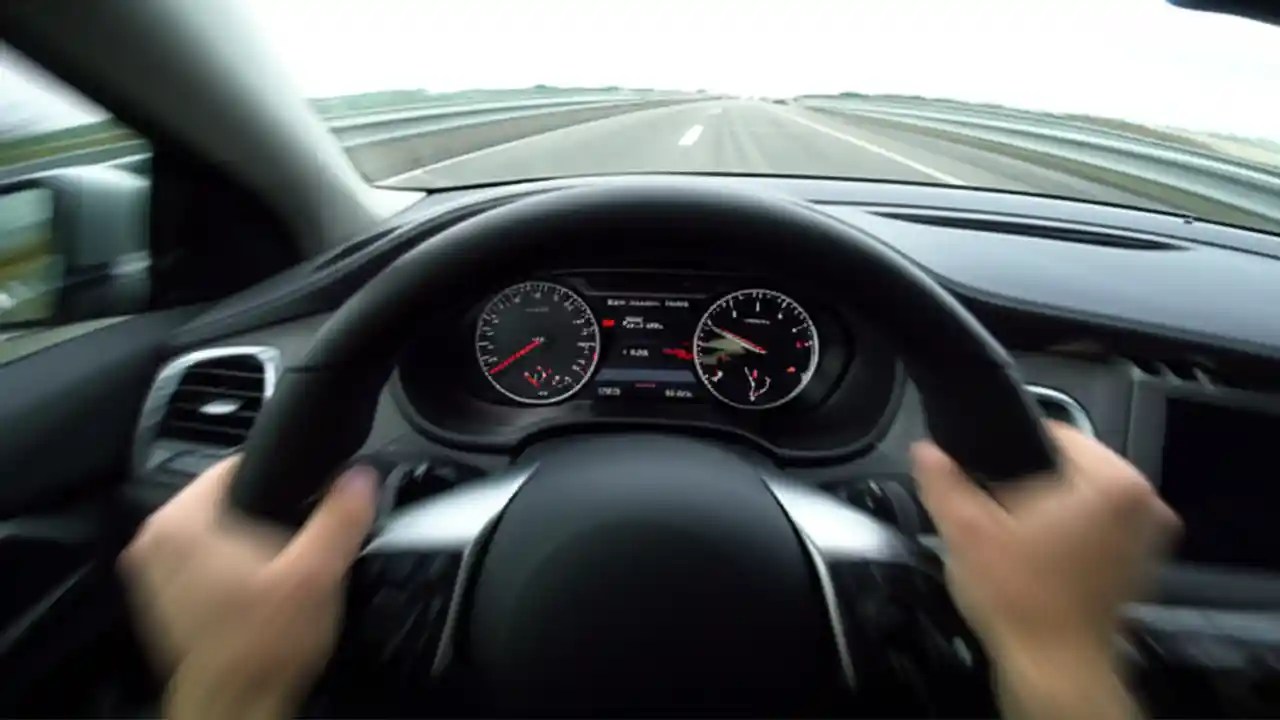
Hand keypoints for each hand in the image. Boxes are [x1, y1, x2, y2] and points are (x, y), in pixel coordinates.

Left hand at [119, 456, 378, 719]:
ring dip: (250, 540)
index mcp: (181, 521)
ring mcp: (153, 572)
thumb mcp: (317, 573)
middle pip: (229, 498)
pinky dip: (232, 567)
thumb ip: (341, 517)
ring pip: (218, 529)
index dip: (283, 479)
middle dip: (269, 514)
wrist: (237, 707)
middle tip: (298, 547)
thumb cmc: (263, 649)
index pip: (237, 464)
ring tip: (280, 572)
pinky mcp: (162, 597)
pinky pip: (205, 559)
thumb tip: (360, 477)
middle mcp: (155, 541)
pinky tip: (260, 592)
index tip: (307, 503)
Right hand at [913, 422, 1178, 719]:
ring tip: (1017, 541)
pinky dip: (1071, 537)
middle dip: (1031, 484)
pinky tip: (1039, 561)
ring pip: (1084, 500)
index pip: (1055, 432)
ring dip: (1051, 510)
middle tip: (999, 517)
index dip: (1009, 452)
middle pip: (1070, 468)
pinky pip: (1099, 530)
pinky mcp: (1143, 566)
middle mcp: (1143, 503)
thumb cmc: (1022, 602)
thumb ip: (942, 480)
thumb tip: (926, 452)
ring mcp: (1149, 538)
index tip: (988, 479)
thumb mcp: (966, 530)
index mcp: (1111, 481)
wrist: (1054, 670)